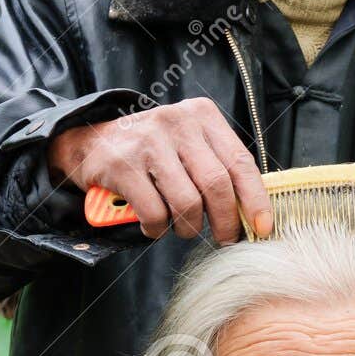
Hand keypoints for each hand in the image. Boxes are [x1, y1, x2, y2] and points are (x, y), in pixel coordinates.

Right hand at [47, 98, 273, 243]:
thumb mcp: (189, 145)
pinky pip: (155, 213)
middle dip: (225, 222)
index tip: (262, 227)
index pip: (240, 161)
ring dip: (188, 228)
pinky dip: (158, 229)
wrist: (91, 142)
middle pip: (216, 185)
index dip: (255, 199)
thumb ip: (219, 167)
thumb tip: (254, 211)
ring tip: (182, 228)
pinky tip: (154, 225)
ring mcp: (148, 141)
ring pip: (187, 203)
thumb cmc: (153, 151)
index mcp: (202, 115)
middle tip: (224, 240)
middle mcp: (177, 122)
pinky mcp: (122, 164)